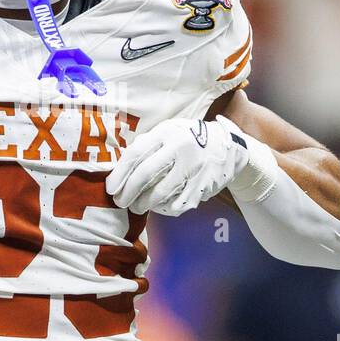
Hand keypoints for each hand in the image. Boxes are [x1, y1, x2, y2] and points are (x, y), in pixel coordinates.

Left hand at [107, 116, 245, 216]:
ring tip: (137, 207)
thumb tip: (119, 168)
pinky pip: (177, 204)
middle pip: (146, 174)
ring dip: (144, 204)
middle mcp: (180, 148)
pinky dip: (164, 209)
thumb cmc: (189, 139)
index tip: (111, 188)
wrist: (228, 146)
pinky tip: (158, 207)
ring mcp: (193, 168)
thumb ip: (147, 145)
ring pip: (161, 192)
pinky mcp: (203, 186)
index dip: (120, 174)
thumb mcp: (168, 131)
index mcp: (167, 133)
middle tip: (120, 202)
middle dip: (128, 192)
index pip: (136, 154)